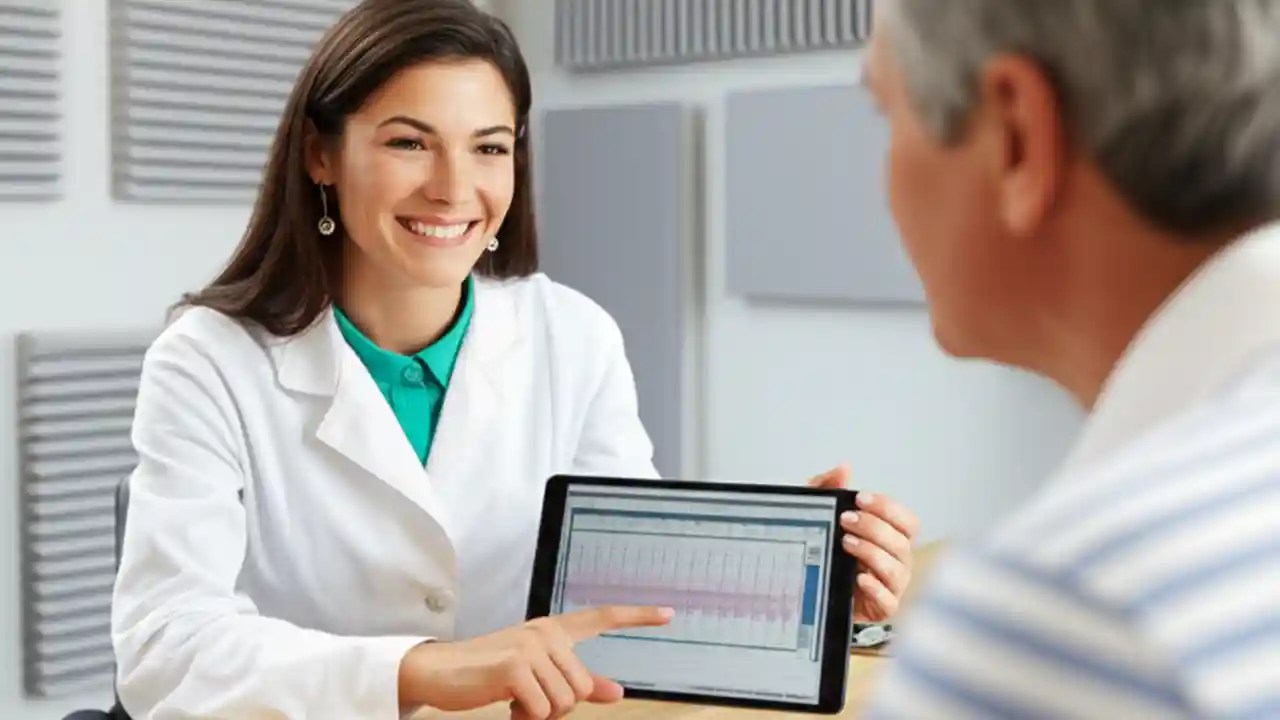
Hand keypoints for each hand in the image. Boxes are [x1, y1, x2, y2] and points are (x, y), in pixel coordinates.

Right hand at [397, 605, 673, 718]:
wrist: (439, 670)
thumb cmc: (488, 672)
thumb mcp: (536, 674)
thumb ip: (578, 682)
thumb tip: (618, 692)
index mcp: (553, 630)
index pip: (601, 617)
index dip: (638, 617)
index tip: (669, 613)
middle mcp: (545, 633)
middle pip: (582, 687)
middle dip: (558, 705)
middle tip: (527, 699)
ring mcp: (531, 647)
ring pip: (566, 702)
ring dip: (540, 714)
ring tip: (514, 700)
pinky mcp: (515, 666)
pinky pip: (543, 710)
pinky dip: (525, 717)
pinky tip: (505, 704)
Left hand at [807, 465, 919, 621]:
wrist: (810, 587)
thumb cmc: (827, 548)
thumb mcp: (820, 515)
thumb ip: (829, 489)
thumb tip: (843, 468)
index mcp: (892, 537)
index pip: (907, 521)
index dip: (888, 508)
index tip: (860, 498)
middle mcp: (898, 560)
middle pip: (902, 542)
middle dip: (873, 528)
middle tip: (845, 520)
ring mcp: (893, 586)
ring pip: (896, 570)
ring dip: (871, 553)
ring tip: (846, 543)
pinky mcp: (882, 609)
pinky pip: (888, 601)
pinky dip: (875, 588)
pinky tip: (858, 578)